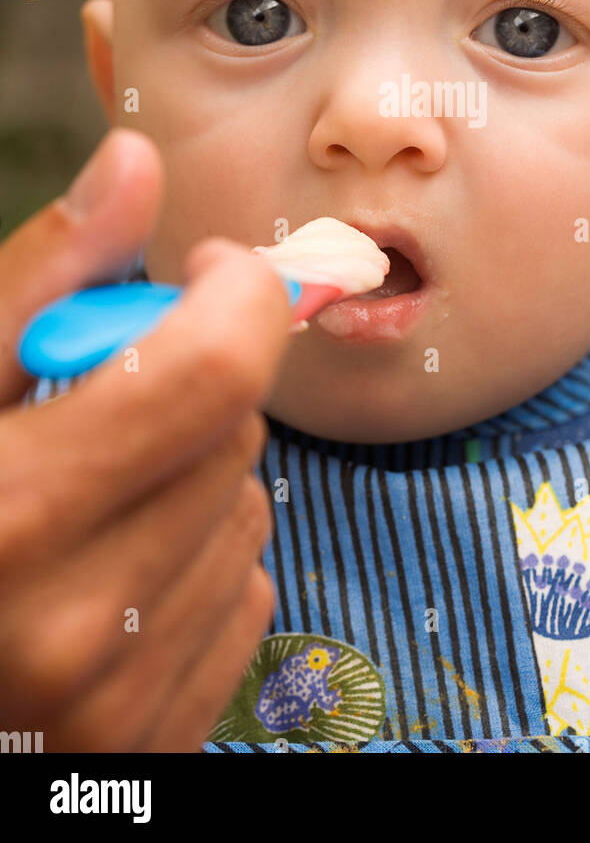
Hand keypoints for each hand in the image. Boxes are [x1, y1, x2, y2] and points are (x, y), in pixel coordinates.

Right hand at [0, 128, 291, 750]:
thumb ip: (39, 280)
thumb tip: (135, 163)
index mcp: (10, 511)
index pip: (217, 369)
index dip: (233, 293)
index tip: (201, 272)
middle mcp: (73, 624)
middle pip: (236, 432)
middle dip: (193, 386)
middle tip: (107, 396)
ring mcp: (118, 702)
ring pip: (248, 510)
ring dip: (195, 476)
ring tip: (92, 496)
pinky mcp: (153, 745)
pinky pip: (246, 595)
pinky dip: (201, 561)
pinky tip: (111, 572)